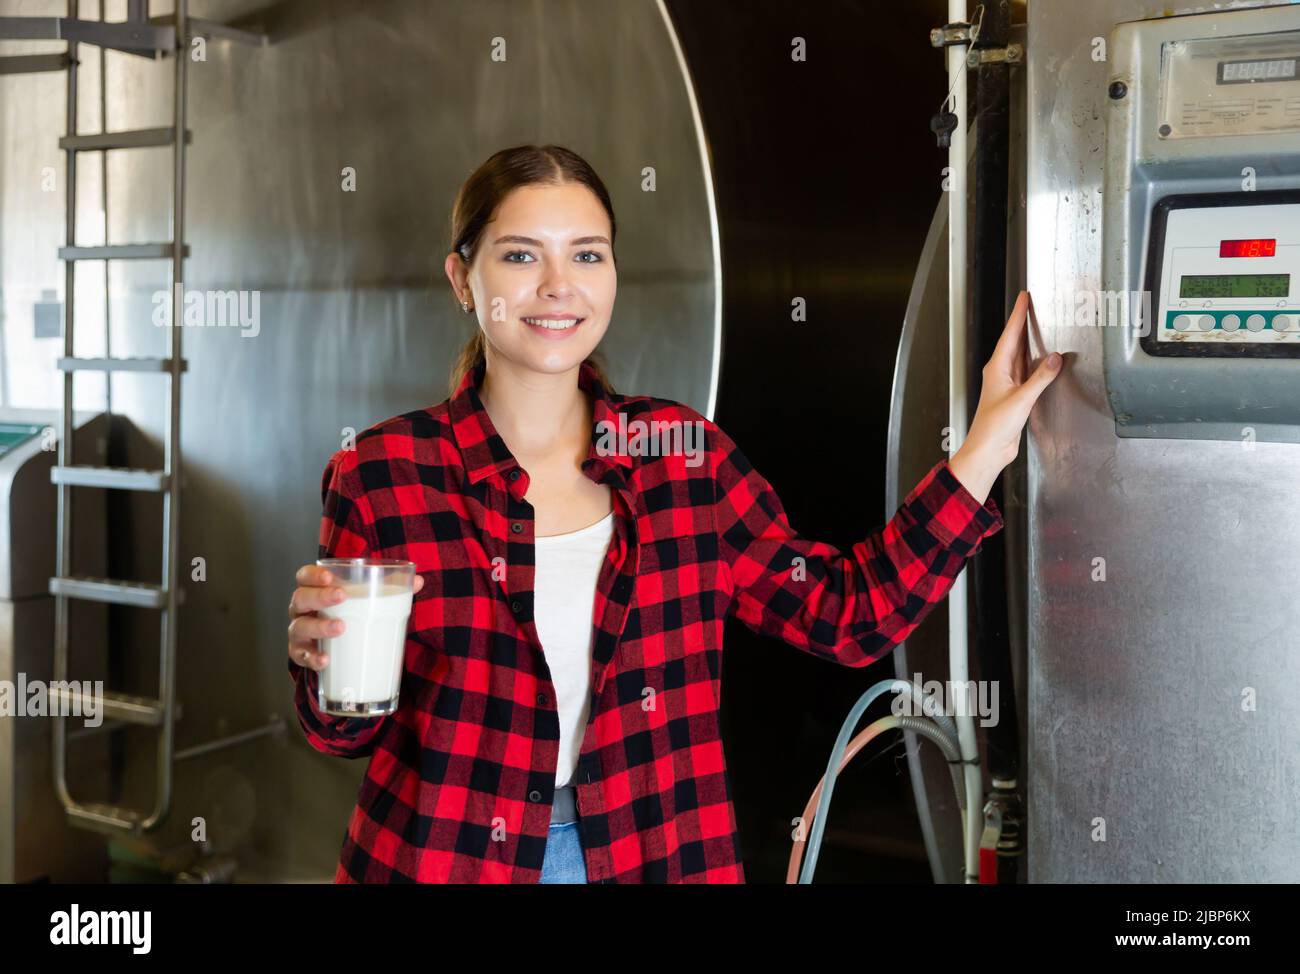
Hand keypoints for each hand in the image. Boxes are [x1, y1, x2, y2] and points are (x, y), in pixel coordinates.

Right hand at [287, 564, 424, 671]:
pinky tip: (326, 660)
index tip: (328, 575)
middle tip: (341, 597)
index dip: (312, 574)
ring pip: (300, 627)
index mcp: (315, 590)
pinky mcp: (301, 654)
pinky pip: (301, 657)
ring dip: (319, 627)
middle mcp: (302, 610)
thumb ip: (391, 588)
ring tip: (340, 628)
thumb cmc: (352, 614)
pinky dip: (312, 659)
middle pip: (301, 598)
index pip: (304, 576)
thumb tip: (420, 581)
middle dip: (320, 596)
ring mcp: (299, 632)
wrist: (341, 646)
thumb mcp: (369, 599)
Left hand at [948, 290, 1060, 503]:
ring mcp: (1007, 384)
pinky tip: (1042, 359)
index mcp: (997, 368)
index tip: (1024, 297)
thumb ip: (1040, 378)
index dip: (1018, 315)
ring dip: (1028, 341)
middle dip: (1022, 323)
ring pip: (1020, 356)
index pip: (1010, 335)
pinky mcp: (1014, 395)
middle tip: (1031, 305)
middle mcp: (1000, 373)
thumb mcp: (1021, 399)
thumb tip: (1056, 359)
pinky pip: (1026, 371)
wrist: (989, 449)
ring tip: (1037, 324)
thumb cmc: (994, 427)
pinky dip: (1035, 362)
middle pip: (1014, 341)